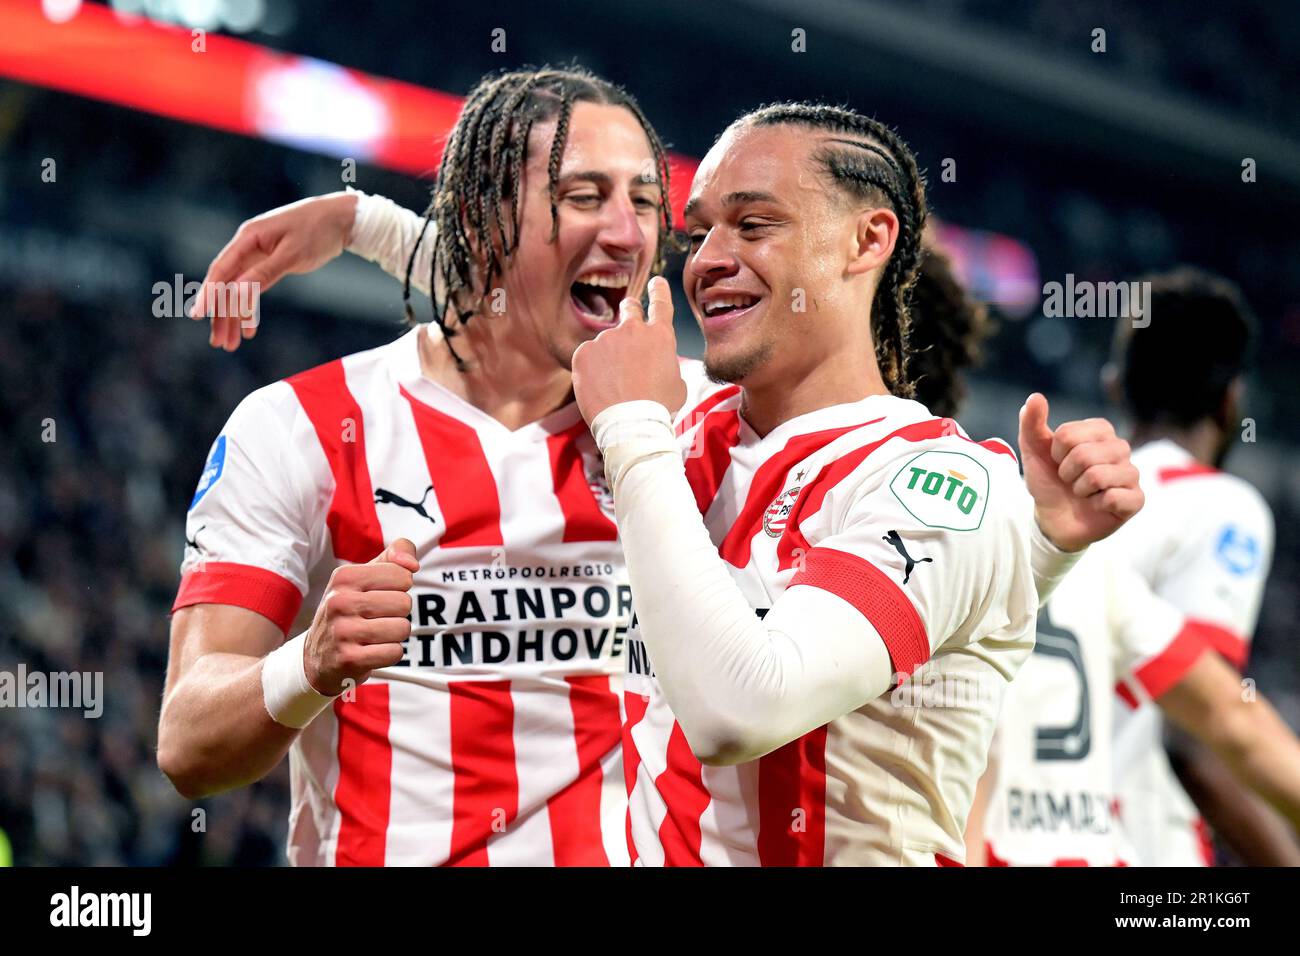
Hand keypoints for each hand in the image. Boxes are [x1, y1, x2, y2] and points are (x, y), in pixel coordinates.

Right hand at [190, 192, 358, 351]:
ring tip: (230, 345)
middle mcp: (248, 246)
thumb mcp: (292, 253)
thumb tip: (237, 292)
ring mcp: (258, 255)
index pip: (221, 269)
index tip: (198, 315)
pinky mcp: (269, 263)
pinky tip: (247, 330)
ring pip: (238, 290)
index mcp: (248, 237)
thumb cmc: (317, 230)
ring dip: (233, 317)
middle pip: (226, 284)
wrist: (341, 219)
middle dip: (221, 315)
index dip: (208, 294)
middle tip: (219, 343)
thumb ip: (265, 272)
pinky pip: (252, 289)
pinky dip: (249, 309)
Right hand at [303, 539, 418, 695]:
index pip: (403, 576)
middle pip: (404, 603)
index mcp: (344, 576)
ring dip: (395, 634)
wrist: (318, 655)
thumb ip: (396, 554)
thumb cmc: (351, 608)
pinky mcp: (349, 659)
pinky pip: (395, 652)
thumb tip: (413, 565)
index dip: (399, 588)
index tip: (381, 596)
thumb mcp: (366, 575)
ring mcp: (342, 631)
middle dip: (398, 613)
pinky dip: (390, 653)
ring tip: (375, 635)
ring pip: (402, 628)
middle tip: (377, 618)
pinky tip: (372, 651)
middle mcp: (339, 601)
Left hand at [571, 276, 687, 423]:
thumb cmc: (660, 408)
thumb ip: (666, 364)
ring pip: (606, 344)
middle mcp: (632, 330)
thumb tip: (659, 365)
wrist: (631, 424)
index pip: (661, 304)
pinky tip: (599, 388)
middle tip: (627, 318)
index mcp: (660, 336)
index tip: (655, 282)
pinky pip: (587, 358)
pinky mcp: (583, 352)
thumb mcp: (678, 383)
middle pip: (629, 308)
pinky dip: (591, 370)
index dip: (658, 290)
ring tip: (614, 386)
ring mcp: (605, 339)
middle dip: (629, 309)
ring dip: (609, 358)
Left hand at [1018, 393, 1143, 551]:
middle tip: (1070, 480)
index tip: (1058, 461)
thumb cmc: (1049, 481)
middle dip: (1066, 472)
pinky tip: (1097, 505)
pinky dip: (1096, 504)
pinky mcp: (1136, 500)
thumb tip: (1035, 397)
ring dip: (1079, 489)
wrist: (1053, 519)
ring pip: (1097, 475)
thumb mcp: (1034, 452)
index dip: (1056, 453)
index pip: (1068, 435)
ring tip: (1083, 492)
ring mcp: (1131, 474)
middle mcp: (1120, 448)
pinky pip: (1114, 497)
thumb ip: (1032, 423)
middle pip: (1083, 454)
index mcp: (1100, 430)